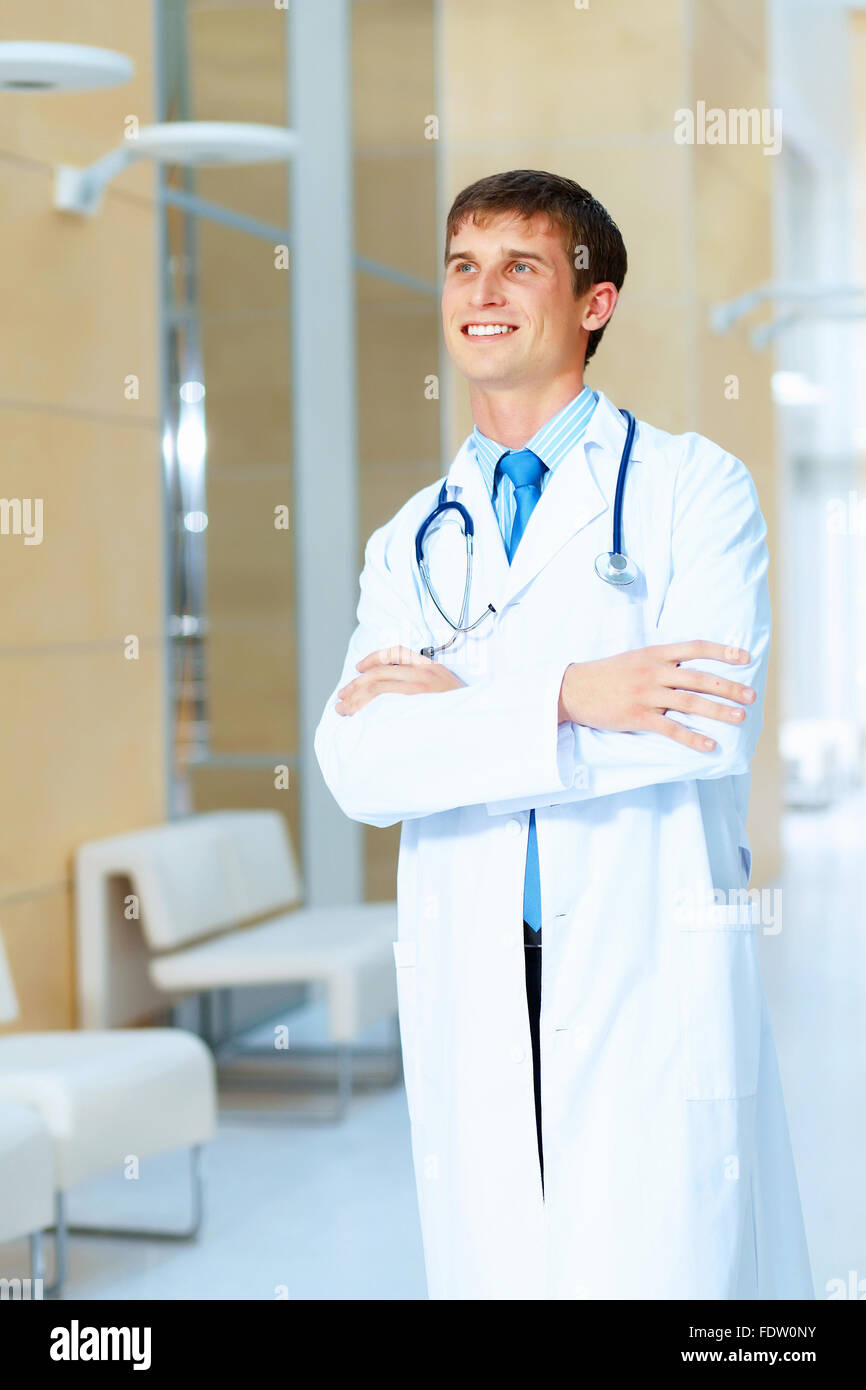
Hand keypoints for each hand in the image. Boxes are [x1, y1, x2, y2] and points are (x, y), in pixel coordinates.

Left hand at [336, 646, 465, 714]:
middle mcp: (427, 674)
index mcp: (433, 669)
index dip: (373, 658)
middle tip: (342, 697)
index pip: (397, 653)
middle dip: (356, 684)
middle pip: (381, 671)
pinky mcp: (418, 703)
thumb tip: (394, 700)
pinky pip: (384, 700)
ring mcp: (422, 688)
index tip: (358, 669)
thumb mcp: (449, 696)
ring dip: (355, 697)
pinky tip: (358, 716)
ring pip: (378, 685)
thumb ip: (426, 691)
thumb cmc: (463, 719)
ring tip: (343, 709)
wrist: (482, 730)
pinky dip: (367, 707)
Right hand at [557, 641, 755, 751]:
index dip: (722, 652)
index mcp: (654, 654)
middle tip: (751, 695)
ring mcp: (645, 694)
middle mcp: (653, 672)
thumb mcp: (634, 658)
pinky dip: (692, 737)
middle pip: (699, 678)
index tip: (745, 658)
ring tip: (739, 717)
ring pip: (689, 702)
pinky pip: (670, 728)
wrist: (573, 689)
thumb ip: (661, 662)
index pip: (695, 648)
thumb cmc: (606, 675)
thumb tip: (691, 669)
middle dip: (729, 687)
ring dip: (718, 711)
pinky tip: (709, 745)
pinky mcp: (637, 716)